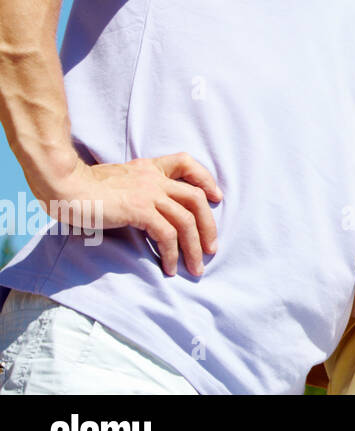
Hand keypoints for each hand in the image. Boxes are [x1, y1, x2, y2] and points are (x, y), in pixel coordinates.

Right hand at [46, 153, 221, 277]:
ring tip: (196, 267)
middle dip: (208, 225)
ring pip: (186, 220)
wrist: (63, 185)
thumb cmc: (80, 188)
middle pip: (196, 198)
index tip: (215, 196)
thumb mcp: (115, 182)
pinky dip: (172, 253)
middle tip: (211, 248)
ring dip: (195, 247)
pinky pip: (167, 234)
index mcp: (148, 167)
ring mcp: (149, 193)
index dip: (205, 178)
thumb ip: (133, 189)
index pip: (186, 163)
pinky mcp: (140, 210)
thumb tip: (141, 210)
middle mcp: (153, 178)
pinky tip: (170, 268)